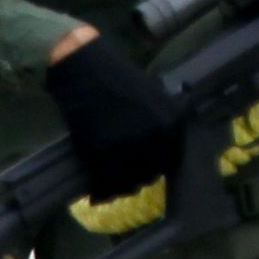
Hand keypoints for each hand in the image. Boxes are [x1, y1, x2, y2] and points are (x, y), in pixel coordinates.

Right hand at [46, 34, 183, 198]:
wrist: (86, 67)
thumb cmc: (120, 78)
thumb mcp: (155, 96)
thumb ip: (163, 125)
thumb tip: (165, 155)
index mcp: (171, 124)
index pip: (171, 161)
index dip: (156, 168)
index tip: (145, 170)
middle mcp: (155, 137)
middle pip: (150, 174)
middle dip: (137, 177)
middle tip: (125, 177)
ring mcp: (128, 145)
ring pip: (127, 182)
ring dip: (119, 187)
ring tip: (110, 184)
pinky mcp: (100, 151)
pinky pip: (104, 181)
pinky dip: (101, 189)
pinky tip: (97, 191)